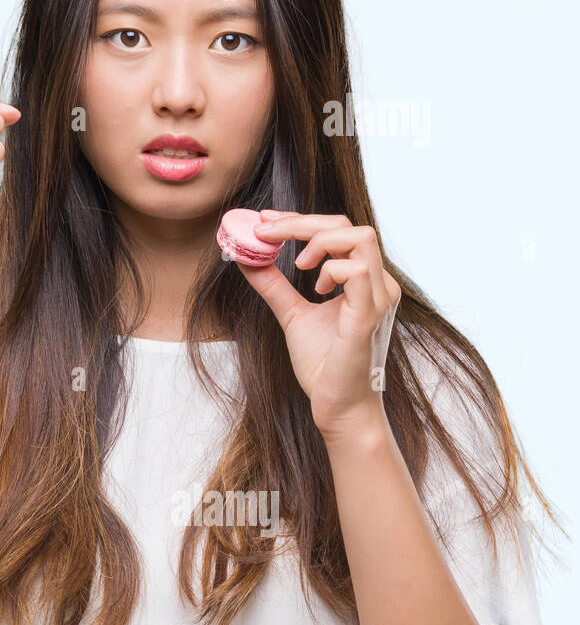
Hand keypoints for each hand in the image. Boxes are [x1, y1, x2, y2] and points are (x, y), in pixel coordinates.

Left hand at [233, 210, 401, 436]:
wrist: (336, 405)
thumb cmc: (324, 364)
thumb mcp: (291, 314)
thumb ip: (273, 285)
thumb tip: (247, 257)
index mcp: (363, 280)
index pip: (338, 229)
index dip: (299, 219)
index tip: (264, 220)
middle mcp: (377, 284)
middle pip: (348, 225)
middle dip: (300, 222)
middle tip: (265, 232)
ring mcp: (376, 298)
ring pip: (360, 238)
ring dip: (318, 240)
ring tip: (298, 265)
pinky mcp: (368, 317)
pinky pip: (356, 272)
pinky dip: (329, 268)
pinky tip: (315, 288)